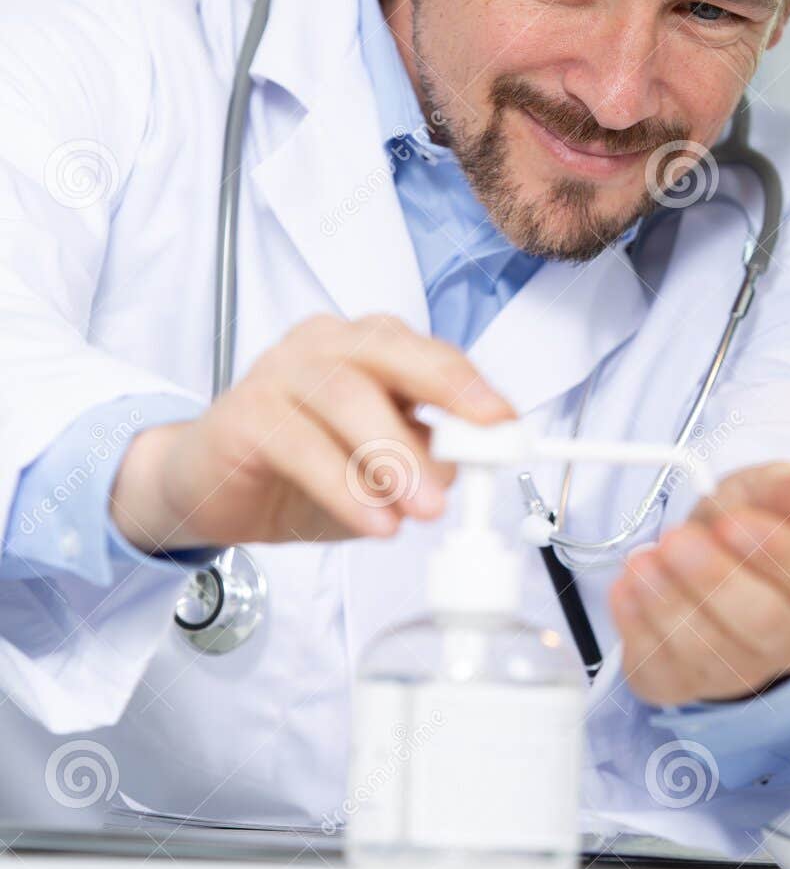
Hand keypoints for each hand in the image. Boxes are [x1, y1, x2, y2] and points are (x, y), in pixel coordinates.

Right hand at [110, 313, 513, 552]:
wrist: (204, 488)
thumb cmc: (297, 468)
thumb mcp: (376, 470)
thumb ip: (421, 461)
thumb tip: (464, 469)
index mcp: (366, 348)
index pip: (428, 354)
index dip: (471, 388)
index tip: (506, 425)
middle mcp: (324, 345)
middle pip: (390, 353)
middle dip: (440, 400)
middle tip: (473, 456)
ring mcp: (278, 371)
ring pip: (346, 396)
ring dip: (392, 457)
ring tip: (421, 511)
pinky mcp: (243, 413)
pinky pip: (301, 445)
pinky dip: (344, 488)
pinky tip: (371, 523)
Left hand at [609, 462, 789, 704]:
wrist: (702, 560)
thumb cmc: (741, 526)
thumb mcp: (763, 490)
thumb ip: (789, 488)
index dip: (777, 551)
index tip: (732, 523)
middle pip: (765, 624)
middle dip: (714, 580)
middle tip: (677, 540)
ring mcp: (743, 669)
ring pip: (711, 653)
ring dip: (669, 604)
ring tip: (643, 562)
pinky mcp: (688, 683)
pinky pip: (664, 672)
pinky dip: (639, 630)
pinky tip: (627, 590)